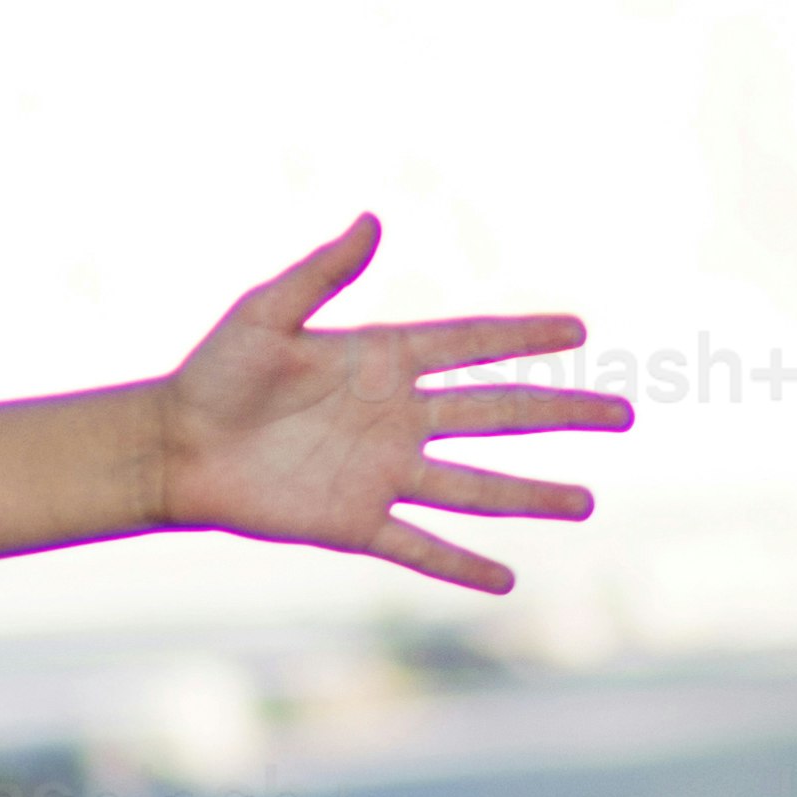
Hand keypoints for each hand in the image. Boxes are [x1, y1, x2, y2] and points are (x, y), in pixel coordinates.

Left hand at [144, 217, 624, 593]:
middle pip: (497, 413)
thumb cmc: (213, 372)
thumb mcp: (267, 312)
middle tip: (624, 412)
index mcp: (382, 361)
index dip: (523, 336)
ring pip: (473, 484)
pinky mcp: (355, 521)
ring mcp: (382, 472)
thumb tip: (371, 218)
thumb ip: (321, 272)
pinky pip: (419, 545)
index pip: (471, 345)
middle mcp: (397, 417)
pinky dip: (460, 564)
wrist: (172, 445)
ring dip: (529, 494)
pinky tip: (506, 578)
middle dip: (561, 413)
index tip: (579, 331)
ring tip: (586, 503)